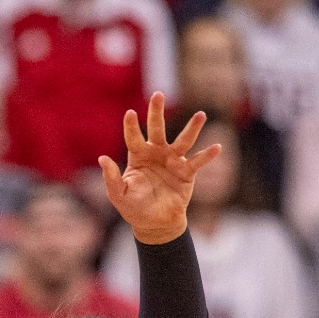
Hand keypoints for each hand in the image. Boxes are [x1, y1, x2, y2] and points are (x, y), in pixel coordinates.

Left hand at [97, 93, 220, 245]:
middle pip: (157, 130)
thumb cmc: (133, 207)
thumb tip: (102, 158)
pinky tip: (217, 147)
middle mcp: (156, 153)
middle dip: (157, 113)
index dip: (131, 126)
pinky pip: (197, 162)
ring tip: (201, 115)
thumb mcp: (118, 194)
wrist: (154, 223)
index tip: (130, 113)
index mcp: (138, 156)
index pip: (133, 138)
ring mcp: (173, 161)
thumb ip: (111, 177)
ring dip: (192, 128)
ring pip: (183, 141)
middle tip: (158, 94)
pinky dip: (207, 156)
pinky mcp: (187, 173)